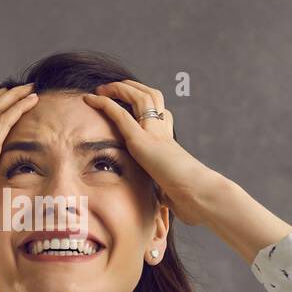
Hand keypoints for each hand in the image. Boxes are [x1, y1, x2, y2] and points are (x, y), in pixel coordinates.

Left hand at [81, 80, 223, 226]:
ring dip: (119, 89)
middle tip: (113, 88)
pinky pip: (120, 114)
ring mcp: (154, 133)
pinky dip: (104, 103)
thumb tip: (166, 203)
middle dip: (132, 88)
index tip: (130, 104)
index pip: (161, 115)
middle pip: (152, 97)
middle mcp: (163, 132)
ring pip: (139, 97)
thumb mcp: (173, 193)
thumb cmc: (191, 200)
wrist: (200, 195)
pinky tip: (91, 98)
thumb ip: (166, 192)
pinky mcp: (142, 141)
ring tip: (102, 88)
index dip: (146, 105)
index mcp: (170, 143)